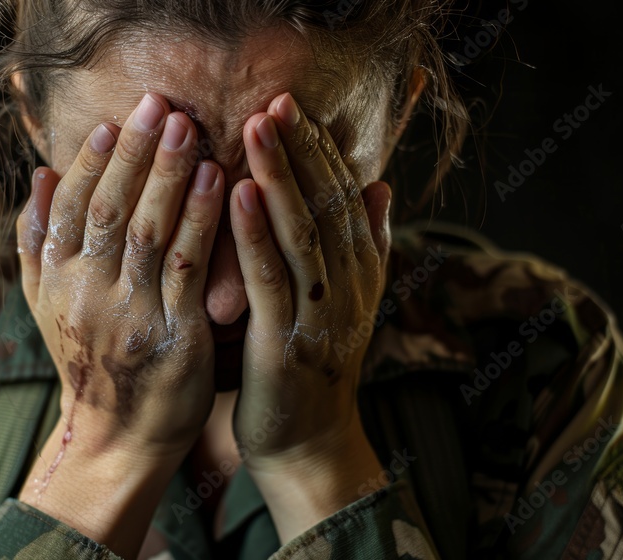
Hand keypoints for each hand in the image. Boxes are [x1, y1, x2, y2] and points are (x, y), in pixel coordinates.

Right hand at [15, 93, 223, 552]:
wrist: (117, 438)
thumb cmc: (90, 363)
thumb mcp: (48, 306)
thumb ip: (38, 243)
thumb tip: (39, 176)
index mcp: (55, 281)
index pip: (71, 206)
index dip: (92, 160)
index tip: (113, 121)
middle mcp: (86, 292)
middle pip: (109, 208)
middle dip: (134, 152)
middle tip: (158, 103)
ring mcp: (129, 312)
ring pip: (147, 230)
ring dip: (167, 174)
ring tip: (187, 127)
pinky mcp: (173, 333)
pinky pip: (187, 267)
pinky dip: (199, 219)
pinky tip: (216, 181)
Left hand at [228, 93, 391, 539]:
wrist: (309, 443)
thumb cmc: (315, 366)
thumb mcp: (349, 301)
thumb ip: (369, 244)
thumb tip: (382, 186)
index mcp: (361, 272)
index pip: (344, 196)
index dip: (320, 149)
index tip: (294, 105)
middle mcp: (349, 287)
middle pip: (328, 205)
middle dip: (303, 150)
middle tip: (277, 99)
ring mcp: (321, 315)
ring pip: (304, 234)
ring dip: (282, 177)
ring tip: (259, 127)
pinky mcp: (286, 342)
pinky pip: (272, 279)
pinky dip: (256, 234)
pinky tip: (240, 193)